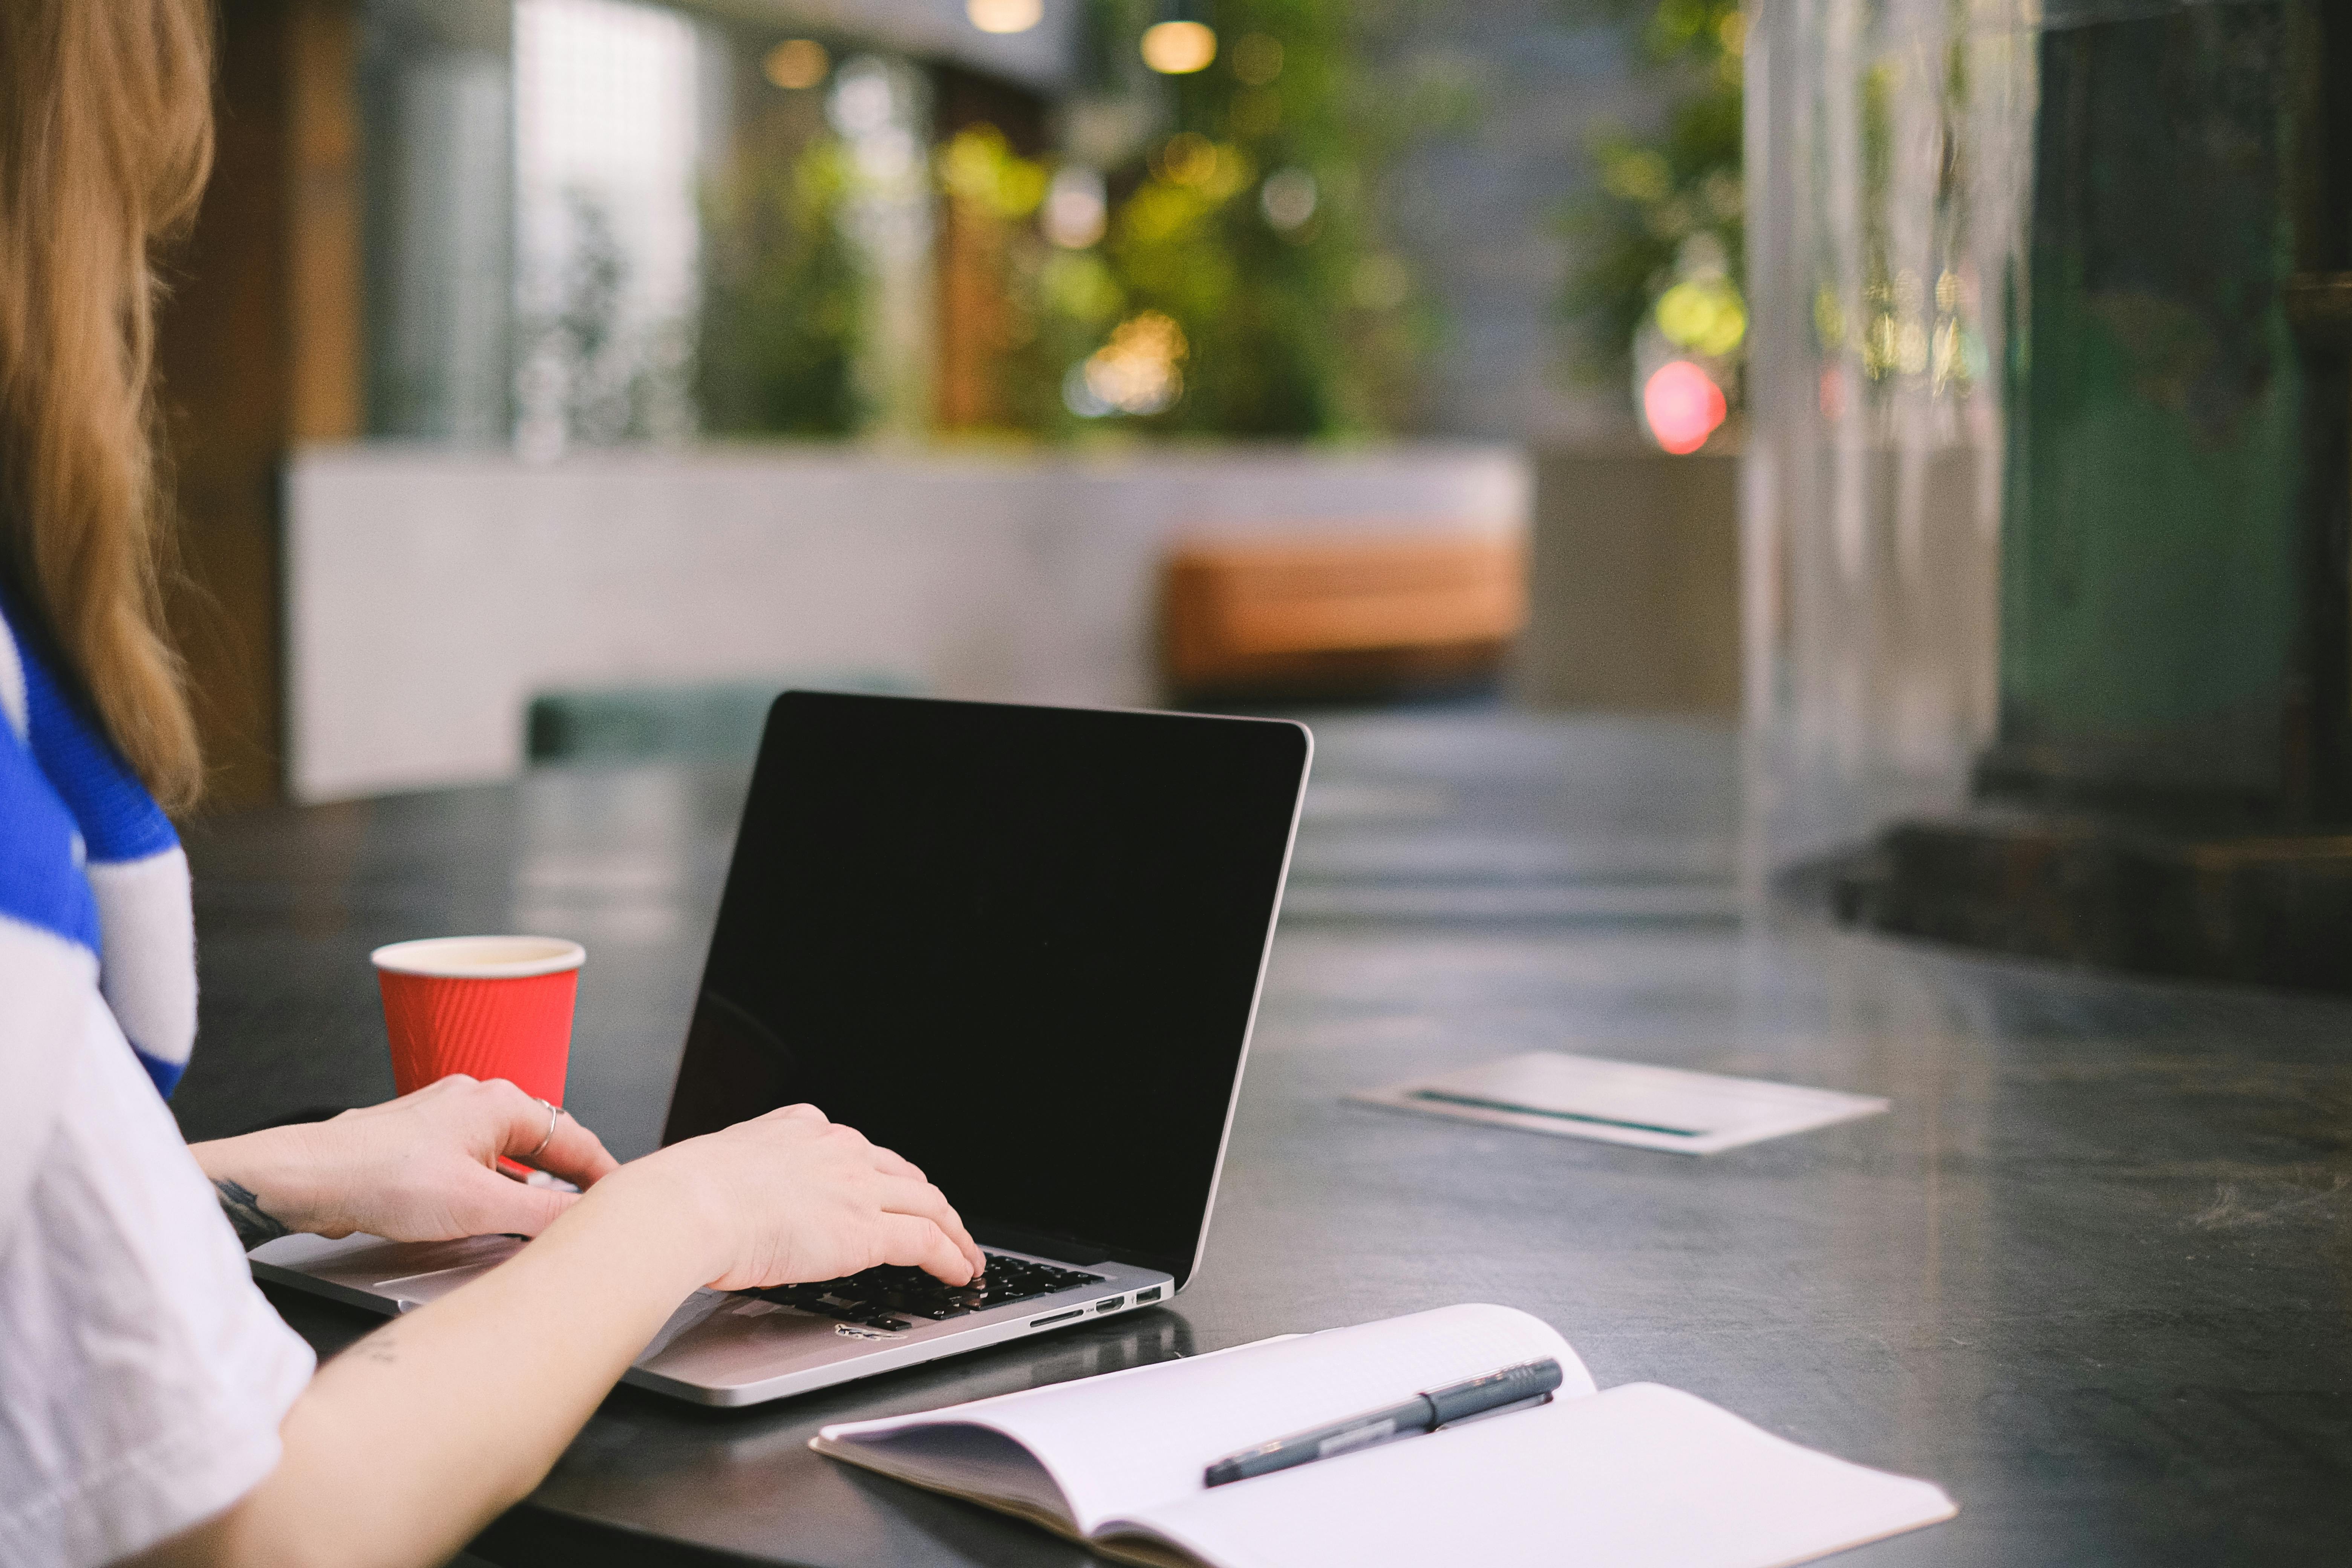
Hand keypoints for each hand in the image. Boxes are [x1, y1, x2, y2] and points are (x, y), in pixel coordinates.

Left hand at [192, 1075, 619, 1242]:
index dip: (605, 1173)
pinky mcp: (418, 1142)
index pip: (576, 1138)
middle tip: (592, 1213)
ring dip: (529, 1187)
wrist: (304, 1179)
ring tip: (545, 1221)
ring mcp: (444, 1118)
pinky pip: (476, 1162)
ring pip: (508, 1154)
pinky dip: (495, 1187)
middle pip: (544, 1142)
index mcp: (501, 1102)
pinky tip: (490, 1215)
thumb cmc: (381, 1179)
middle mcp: (475, 1100)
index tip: (626, 1199)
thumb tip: (588, 1223)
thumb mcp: (478, 1207)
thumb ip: (542, 1217)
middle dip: (570, 1179)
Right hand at [598, 1104, 982, 1291]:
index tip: (887, 1192)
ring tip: (964, 1251)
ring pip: (927, 1203)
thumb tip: (732, 1202)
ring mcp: (856, 1186)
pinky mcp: (866, 1227)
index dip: (880, 1176)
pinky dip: (950, 1254)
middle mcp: (836, 1148)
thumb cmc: (681, 1197)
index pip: (857, 1151)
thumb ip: (743, 1180)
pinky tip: (959, 1269)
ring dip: (952, 1230)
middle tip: (940, 1221)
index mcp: (800, 1128)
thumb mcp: (719, 1170)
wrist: (685, 1208)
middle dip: (925, 1200)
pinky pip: (926, 1240)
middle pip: (901, 1174)